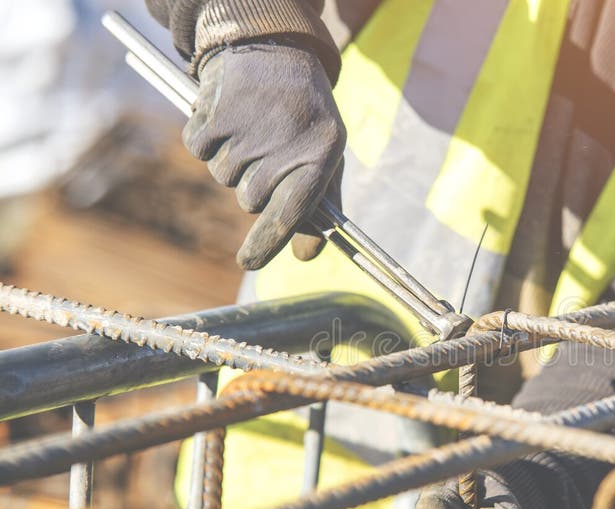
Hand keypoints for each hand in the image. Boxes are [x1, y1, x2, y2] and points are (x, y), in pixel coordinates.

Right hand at [183, 42, 345, 269]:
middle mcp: (285, 143)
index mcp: (321, 155)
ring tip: (253, 126)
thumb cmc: (305, 115)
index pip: (290, 213)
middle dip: (254, 185)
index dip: (267, 242)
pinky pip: (199, 149)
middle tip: (267, 150)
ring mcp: (248, 128)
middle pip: (251, 200)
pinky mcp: (215, 113)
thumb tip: (306, 257)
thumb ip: (320, 208)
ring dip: (232, 160)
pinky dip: (208, 138)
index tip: (248, 264)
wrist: (277, 48)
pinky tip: (229, 114)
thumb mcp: (325, 154)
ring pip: (224, 176)